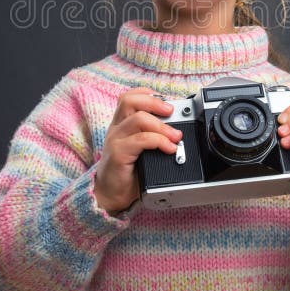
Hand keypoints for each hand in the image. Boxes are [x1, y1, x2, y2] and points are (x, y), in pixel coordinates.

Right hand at [94, 87, 181, 215]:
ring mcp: (116, 140)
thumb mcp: (141, 149)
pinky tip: (169, 148)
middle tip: (171, 112)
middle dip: (155, 103)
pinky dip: (159, 141)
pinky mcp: (119, 154)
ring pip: (138, 119)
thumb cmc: (128, 172)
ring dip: (162, 125)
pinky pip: (141, 140)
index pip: (129, 97)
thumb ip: (153, 136)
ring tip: (175, 136)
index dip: (147, 94)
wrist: (111, 196)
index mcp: (121, 124)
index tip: (166, 101)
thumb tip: (177, 128)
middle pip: (130, 101)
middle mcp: (116, 129)